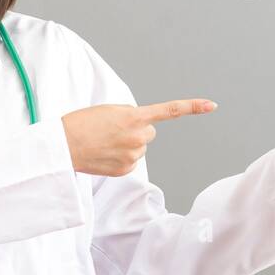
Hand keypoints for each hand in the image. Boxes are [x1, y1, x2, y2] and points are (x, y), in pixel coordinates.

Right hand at [62, 99, 216, 175]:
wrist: (62, 146)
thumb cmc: (81, 124)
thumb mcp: (109, 110)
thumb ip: (130, 115)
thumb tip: (142, 129)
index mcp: (134, 117)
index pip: (169, 111)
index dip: (192, 107)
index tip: (212, 105)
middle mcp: (138, 137)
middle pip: (150, 132)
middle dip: (137, 130)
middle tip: (114, 130)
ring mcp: (133, 156)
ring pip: (139, 148)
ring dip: (127, 144)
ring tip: (105, 142)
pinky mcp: (125, 170)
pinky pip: (131, 161)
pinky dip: (121, 158)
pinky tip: (105, 154)